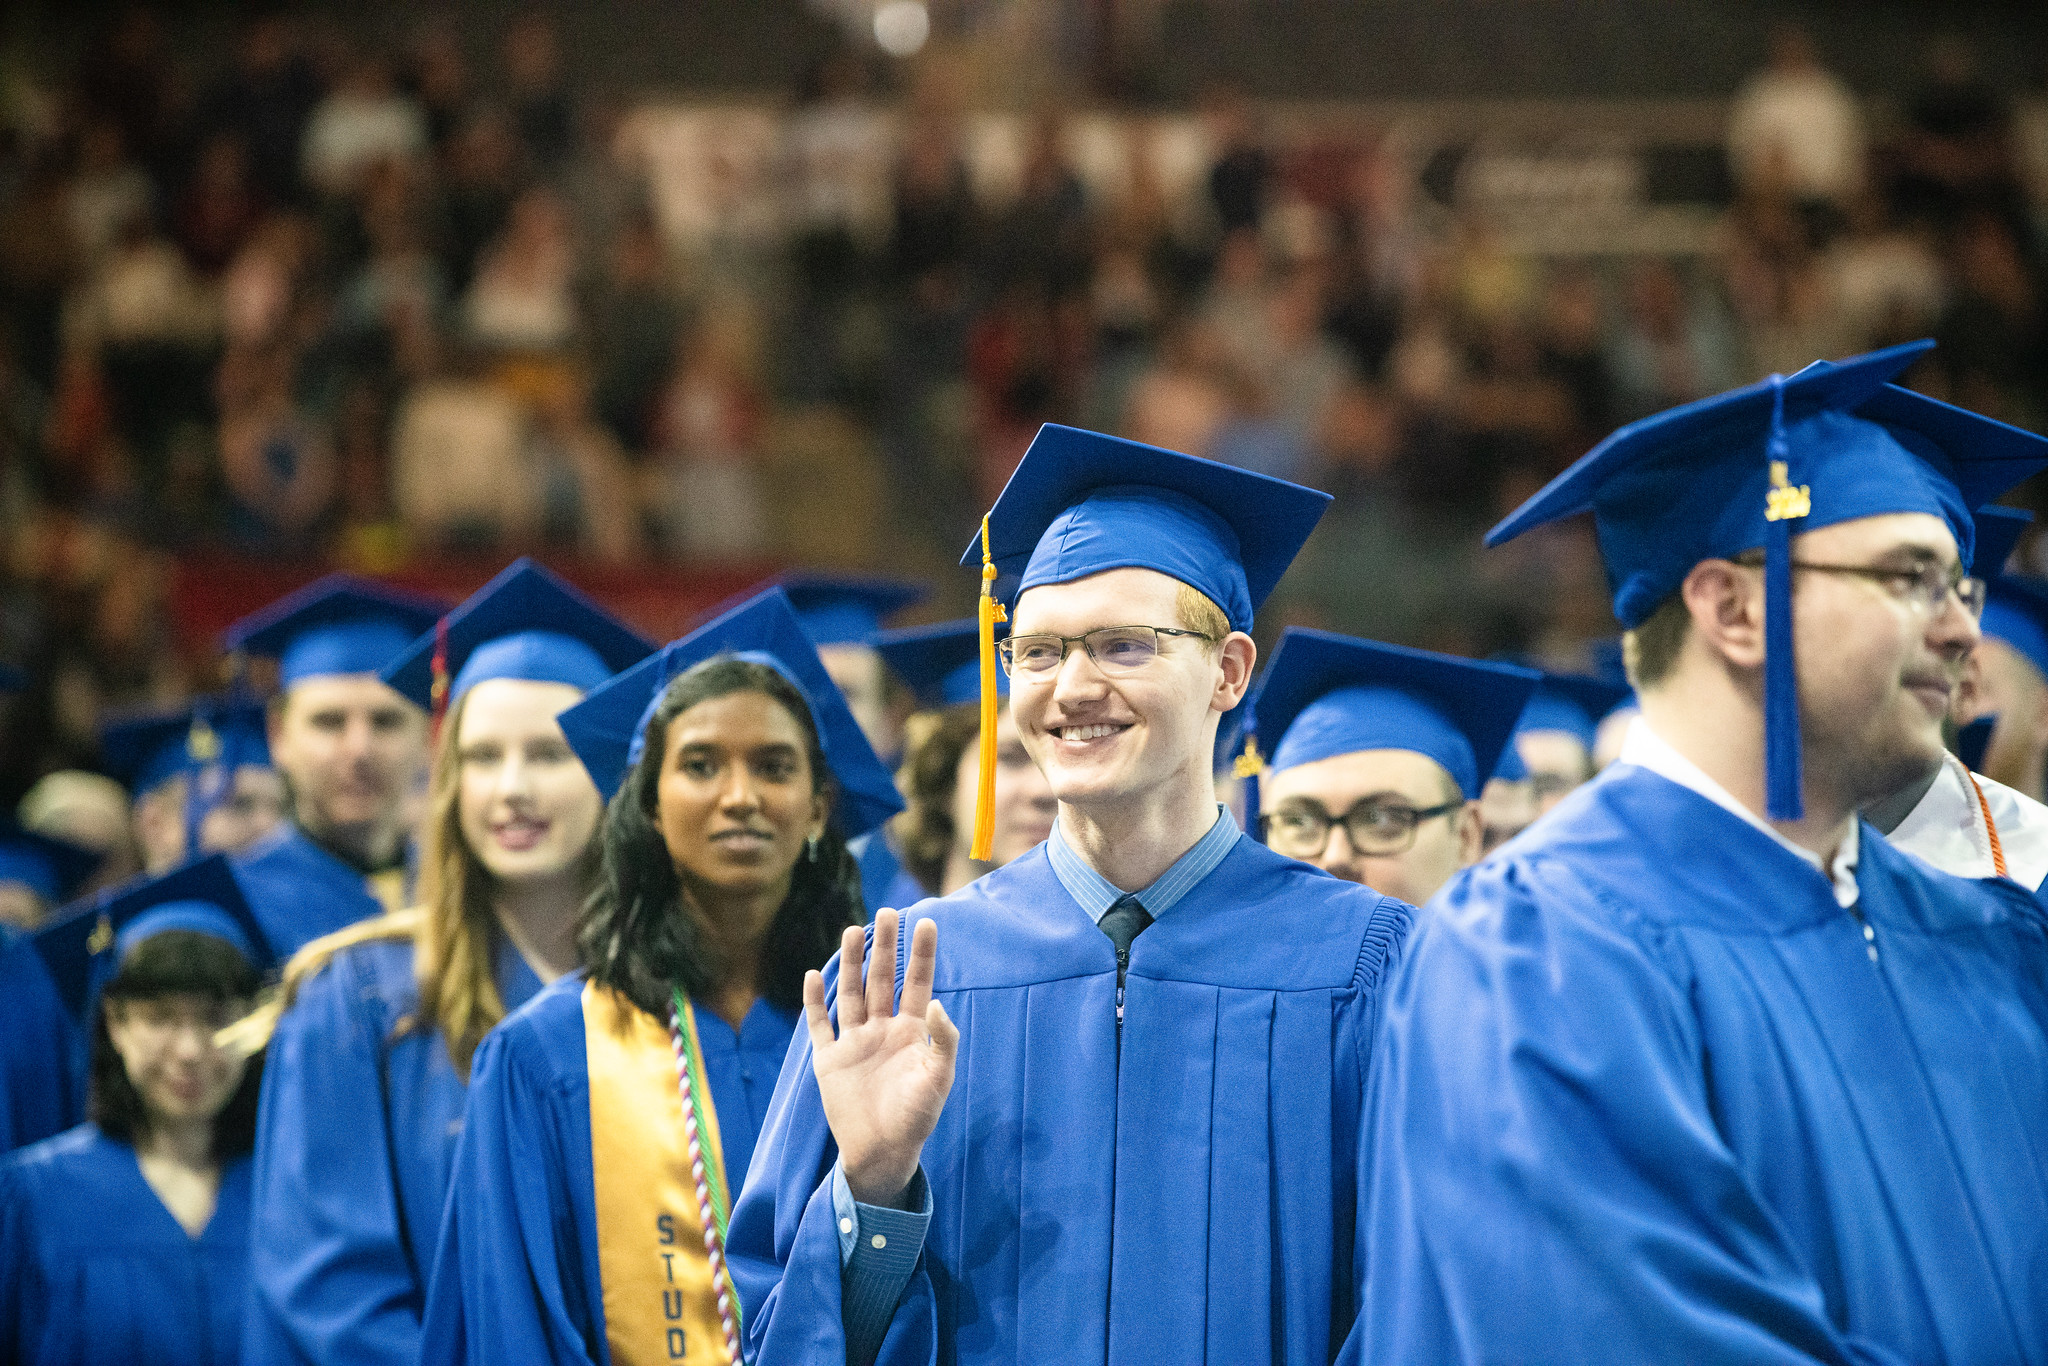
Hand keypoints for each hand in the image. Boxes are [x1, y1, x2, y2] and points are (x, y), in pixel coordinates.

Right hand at [804, 909, 957, 1208]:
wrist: (882, 1153)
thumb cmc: (916, 1118)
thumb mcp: (939, 1079)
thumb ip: (943, 1040)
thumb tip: (938, 1003)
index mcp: (911, 1032)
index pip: (916, 983)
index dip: (921, 954)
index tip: (926, 921)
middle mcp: (882, 1030)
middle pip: (881, 979)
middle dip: (885, 946)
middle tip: (887, 912)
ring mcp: (854, 1042)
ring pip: (850, 993)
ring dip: (850, 963)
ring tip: (852, 931)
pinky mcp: (829, 1060)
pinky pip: (820, 1025)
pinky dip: (814, 1002)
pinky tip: (812, 975)